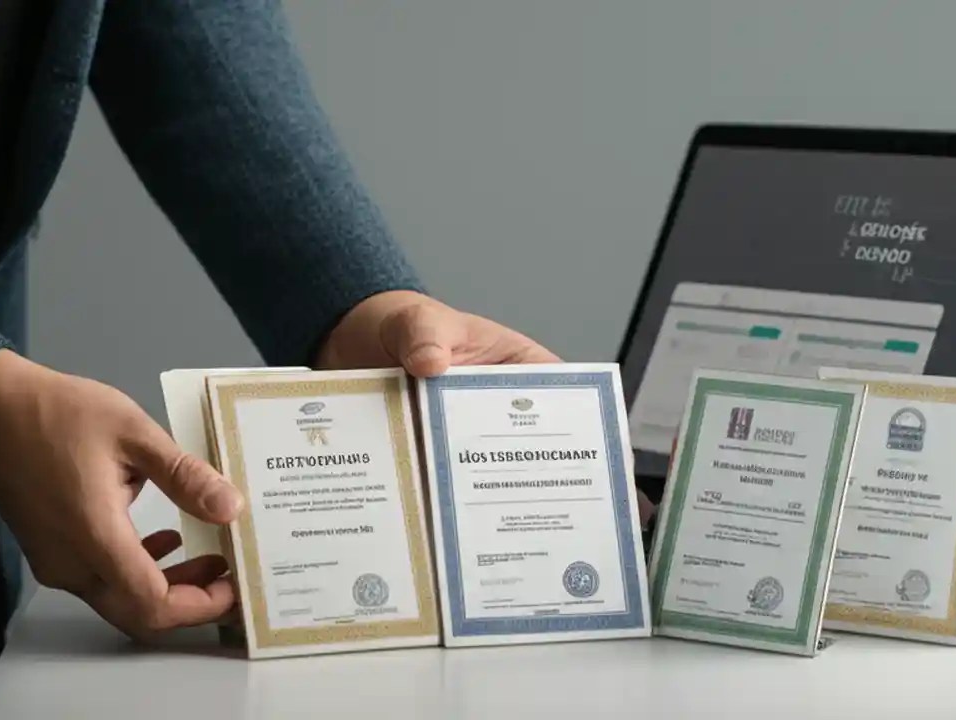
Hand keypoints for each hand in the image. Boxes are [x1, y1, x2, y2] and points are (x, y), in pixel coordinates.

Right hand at [0, 350, 243, 640]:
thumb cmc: (58, 415)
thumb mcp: (135, 434)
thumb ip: (184, 477)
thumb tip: (231, 508)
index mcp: (94, 537)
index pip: (152, 603)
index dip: (201, 605)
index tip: (237, 587)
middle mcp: (71, 563)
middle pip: (139, 613)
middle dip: (192, 604)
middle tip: (232, 578)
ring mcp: (57, 562)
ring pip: (122, 599)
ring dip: (170, 586)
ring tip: (213, 558)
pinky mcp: (53, 551)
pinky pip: (104, 580)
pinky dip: (142, 570)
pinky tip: (168, 541)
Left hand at [316, 291, 659, 520]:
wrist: (344, 345)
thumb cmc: (397, 324)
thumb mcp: (414, 320)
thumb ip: (424, 334)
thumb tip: (432, 362)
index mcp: (516, 370)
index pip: (566, 403)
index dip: (593, 435)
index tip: (611, 466)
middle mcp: (498, 414)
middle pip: (539, 454)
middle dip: (560, 490)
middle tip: (583, 528)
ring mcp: (464, 444)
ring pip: (495, 482)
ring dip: (506, 513)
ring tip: (529, 553)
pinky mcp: (431, 466)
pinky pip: (448, 495)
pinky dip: (453, 520)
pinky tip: (460, 552)